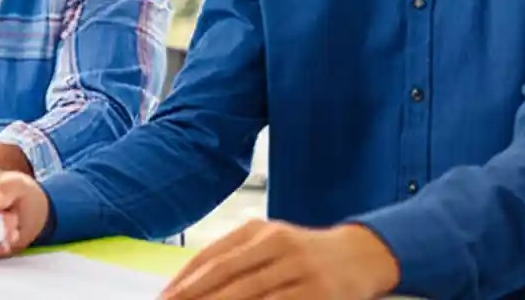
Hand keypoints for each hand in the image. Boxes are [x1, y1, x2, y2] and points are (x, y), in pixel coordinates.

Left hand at [160, 220, 399, 299]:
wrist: (359, 255)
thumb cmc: (304, 252)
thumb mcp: (269, 243)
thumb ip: (234, 257)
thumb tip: (191, 283)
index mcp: (259, 230)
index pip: (213, 256)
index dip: (185, 279)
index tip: (165, 297)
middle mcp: (278, 244)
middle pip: (226, 275)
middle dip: (194, 297)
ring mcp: (299, 269)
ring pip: (249, 294)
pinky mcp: (317, 293)